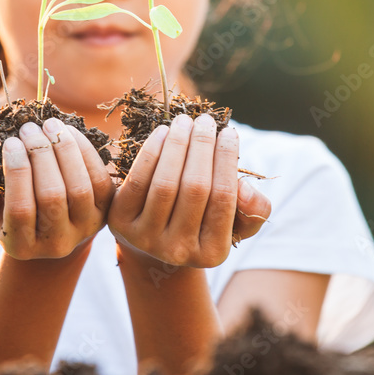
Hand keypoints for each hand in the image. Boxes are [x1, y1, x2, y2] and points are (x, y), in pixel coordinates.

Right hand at [0, 117, 114, 259]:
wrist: (49, 225)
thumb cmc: (7, 211)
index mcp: (21, 246)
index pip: (20, 209)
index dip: (16, 171)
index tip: (10, 141)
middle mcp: (56, 244)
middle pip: (52, 196)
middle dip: (40, 155)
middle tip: (28, 128)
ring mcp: (85, 228)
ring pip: (79, 187)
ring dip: (64, 149)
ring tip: (48, 124)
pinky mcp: (106, 211)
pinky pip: (99, 178)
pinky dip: (84, 151)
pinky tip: (67, 131)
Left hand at [107, 113, 271, 268]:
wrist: (155, 240)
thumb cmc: (202, 222)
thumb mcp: (235, 222)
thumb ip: (253, 209)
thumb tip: (244, 188)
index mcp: (212, 253)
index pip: (223, 198)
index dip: (227, 160)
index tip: (229, 132)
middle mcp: (178, 251)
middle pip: (194, 188)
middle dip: (202, 147)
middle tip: (205, 121)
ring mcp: (145, 239)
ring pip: (165, 184)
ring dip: (177, 145)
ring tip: (185, 121)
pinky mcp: (120, 223)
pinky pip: (138, 181)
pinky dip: (151, 153)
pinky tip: (162, 133)